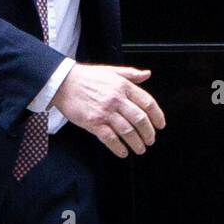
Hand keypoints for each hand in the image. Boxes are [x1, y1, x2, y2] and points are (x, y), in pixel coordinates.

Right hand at [51, 63, 166, 157]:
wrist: (63, 82)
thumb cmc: (87, 77)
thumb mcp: (111, 71)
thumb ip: (131, 74)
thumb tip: (147, 74)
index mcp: (123, 86)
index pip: (147, 103)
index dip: (157, 116)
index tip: (160, 125)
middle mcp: (117, 99)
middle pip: (140, 119)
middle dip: (148, 133)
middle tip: (150, 140)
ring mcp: (105, 112)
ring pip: (127, 131)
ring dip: (136, 143)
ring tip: (140, 149)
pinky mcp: (93, 123)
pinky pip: (110, 138)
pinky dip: (119, 148)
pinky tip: (123, 152)